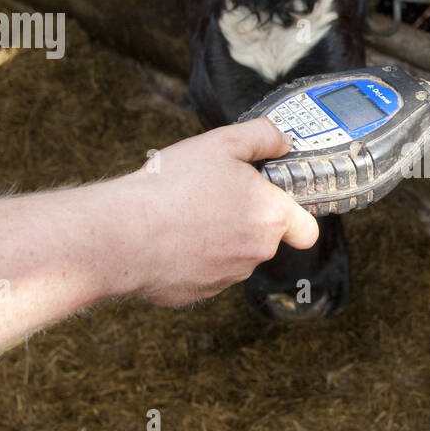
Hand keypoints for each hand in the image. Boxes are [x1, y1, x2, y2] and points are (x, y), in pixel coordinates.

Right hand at [114, 119, 318, 305]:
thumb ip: (262, 137)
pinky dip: (190, 258)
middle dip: (243, 220)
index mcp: (270, 217)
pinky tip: (168, 239)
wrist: (123, 234)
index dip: (294, 215)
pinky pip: (202, 273)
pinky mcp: (198, 293)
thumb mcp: (222, 143)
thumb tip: (281, 141)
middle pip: (263, 237)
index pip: (306, 229)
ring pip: (232, 256)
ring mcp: (227, 277)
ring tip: (184, 215)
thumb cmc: (172, 189)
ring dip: (216, 239)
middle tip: (212, 196)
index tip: (275, 202)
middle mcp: (256, 252)